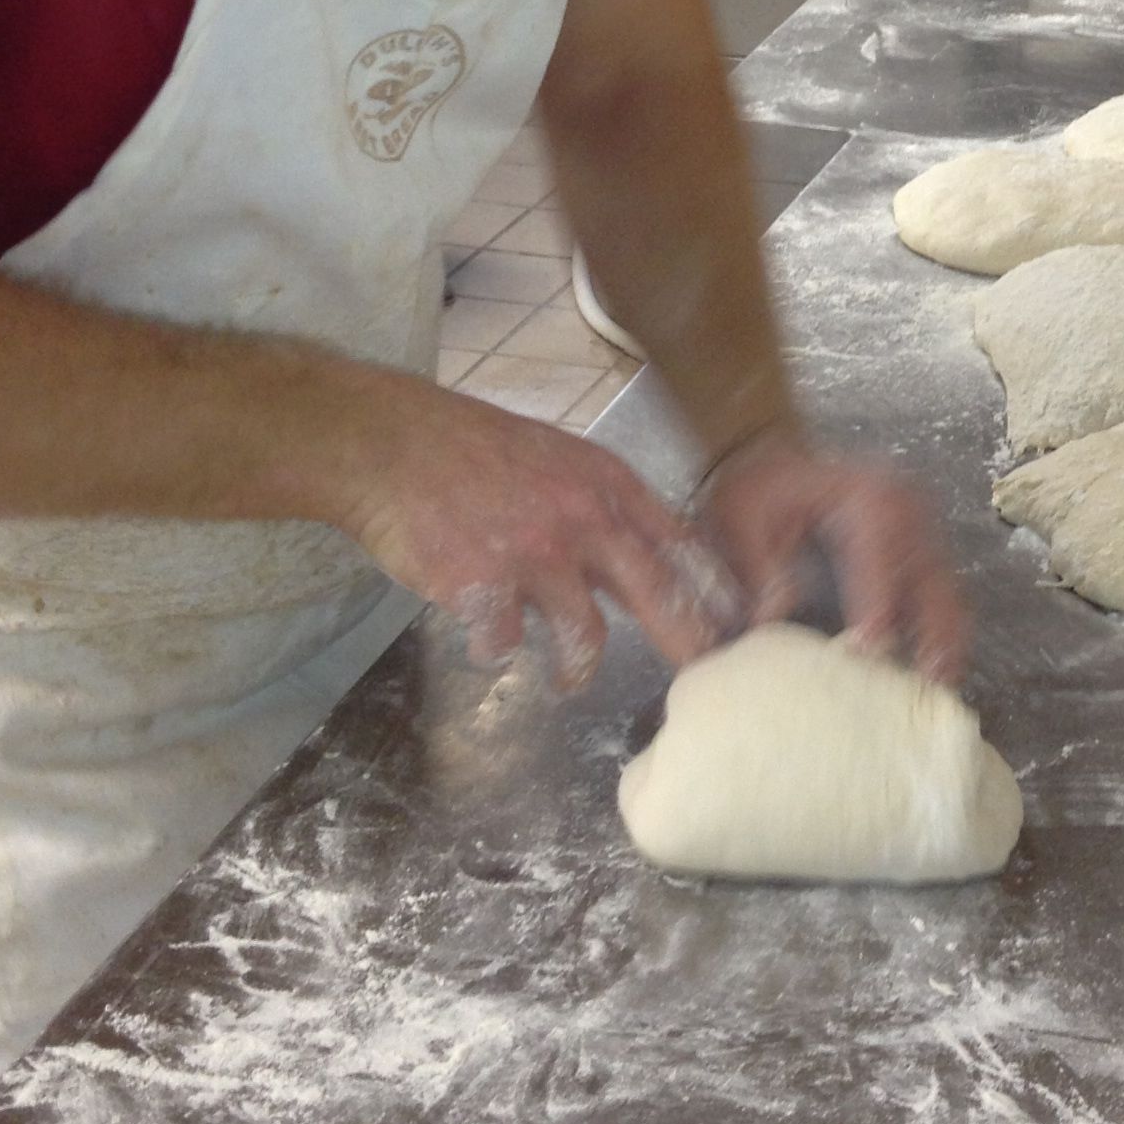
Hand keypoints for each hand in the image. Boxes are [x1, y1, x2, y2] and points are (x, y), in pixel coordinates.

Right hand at [337, 374, 735, 689]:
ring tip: (569, 678)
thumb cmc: (469, 447)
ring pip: (586, 636)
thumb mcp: (554, 456)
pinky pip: (506, 644)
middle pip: (655, 593)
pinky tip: (486, 637)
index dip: (707, 585)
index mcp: (603, 483)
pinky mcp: (484, 592)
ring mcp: (534, 557)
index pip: (676, 542)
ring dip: (578, 667)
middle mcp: (581, 520)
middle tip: (700, 672)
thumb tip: (640, 555)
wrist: (391, 445)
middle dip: (685, 640)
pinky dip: (497, 647)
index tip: (732, 619)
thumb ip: (598, 505)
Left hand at [695, 427, 970, 685]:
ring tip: (938, 683)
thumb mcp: (742, 520)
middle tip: (927, 680)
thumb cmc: (758, 490)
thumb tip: (773, 620)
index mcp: (863, 495)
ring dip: (946, 634)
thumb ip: (762, 570)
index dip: (878, 605)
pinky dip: (940, 622)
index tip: (871, 649)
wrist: (771, 458)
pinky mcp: (921, 535)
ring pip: (945, 583)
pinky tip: (933, 661)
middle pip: (930, 572)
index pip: (880, 556)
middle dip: (934, 629)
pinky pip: (939, 583)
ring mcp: (918, 518)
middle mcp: (903, 503)